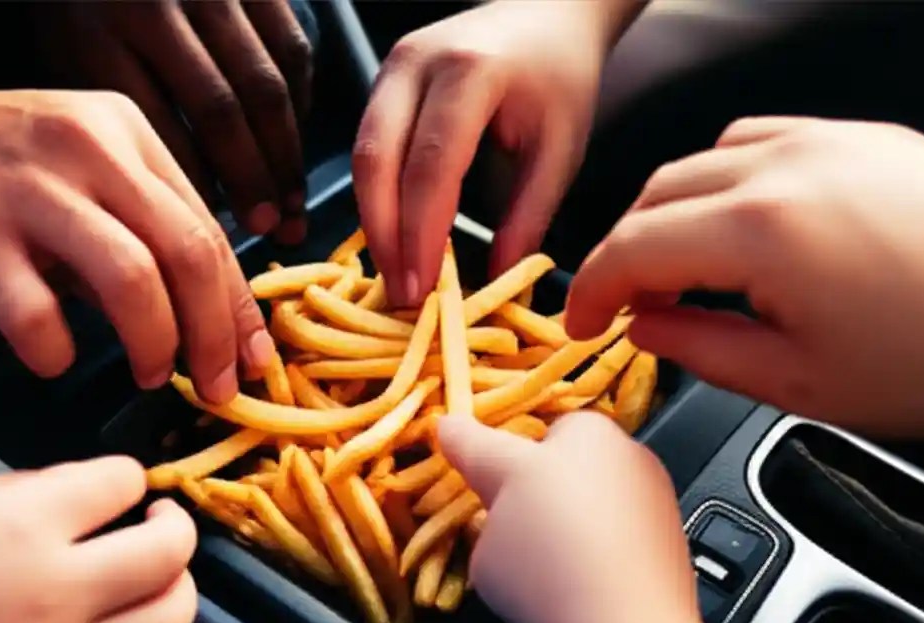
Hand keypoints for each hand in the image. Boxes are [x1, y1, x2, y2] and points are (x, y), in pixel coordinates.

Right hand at [0, 65, 272, 400]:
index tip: (253, 356)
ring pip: (134, 279)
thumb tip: (206, 308)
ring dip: (156, 344)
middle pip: (188, 252)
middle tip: (220, 385)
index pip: (207, 227)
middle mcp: (86, 150)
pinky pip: (39, 314)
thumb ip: (136, 226)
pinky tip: (54, 360)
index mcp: (123, 133)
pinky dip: (57, 352)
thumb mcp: (72, 171)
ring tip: (152, 375)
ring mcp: (29, 190)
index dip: (238, 304)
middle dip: (217, 334)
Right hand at [0, 457, 195, 622]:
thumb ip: (20, 489)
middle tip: (162, 521)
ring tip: (153, 579)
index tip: (118, 483)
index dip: (125, 475)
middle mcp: (55, 598)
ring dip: (173, 591)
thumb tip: (85, 490)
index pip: (119, 482)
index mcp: (21, 530)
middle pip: (169, 553)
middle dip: (177, 527)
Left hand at [43, 1, 311, 243]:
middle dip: (250, 181)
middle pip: (219, 110)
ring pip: (265, 86)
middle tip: (267, 230)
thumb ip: (99, 131)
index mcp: (95, 36)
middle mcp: (154, 5)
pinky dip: (299, 106)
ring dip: (285, 155)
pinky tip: (291, 146)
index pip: (154, 128)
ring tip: (292, 206)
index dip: (190, 190)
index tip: (206, 237)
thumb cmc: (81, 16)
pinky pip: (292, 50)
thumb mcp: (61, 65)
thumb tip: (154, 220)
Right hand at [354, 0, 625, 305]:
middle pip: (377, 160)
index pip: (432, 165)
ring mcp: (392, 66)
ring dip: (374, 221)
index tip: (422, 289)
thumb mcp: (560, 150)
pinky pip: (367, 146)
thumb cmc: (560, 78)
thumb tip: (496, 282)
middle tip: (400, 292)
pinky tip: (393, 236)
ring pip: (363, 156)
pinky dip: (376, 197)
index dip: (420, 233)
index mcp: (470, 72)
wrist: (548, 13)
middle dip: (385, 234)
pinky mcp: (383, 79)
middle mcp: (417, 62)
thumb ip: (528, 217)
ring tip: (395, 274)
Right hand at [437, 412, 694, 622]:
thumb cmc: (550, 546)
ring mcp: (653, 505)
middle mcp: (628, 457)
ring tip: (536, 569)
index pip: (531, 430)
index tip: (477, 483)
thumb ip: (470, 452)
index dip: (497, 458)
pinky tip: (573, 588)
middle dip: (532, 496)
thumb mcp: (490, 485)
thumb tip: (453, 431)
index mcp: (584, 429)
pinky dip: (595, 559)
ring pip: (587, 511)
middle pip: (560, 472)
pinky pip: (613, 546)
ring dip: (565, 529)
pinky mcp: (667, 551)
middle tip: (503, 530)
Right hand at [566, 118, 923, 435]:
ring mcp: (832, 140)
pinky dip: (730, 178)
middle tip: (630, 303)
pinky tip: (745, 222)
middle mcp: (788, 164)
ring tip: (684, 264)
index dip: (592, 290)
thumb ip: (701, 348)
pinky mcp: (870, 137)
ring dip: (674, 208)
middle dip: (628, 249)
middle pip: (659, 191)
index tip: (584, 321)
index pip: (633, 245)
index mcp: (762, 230)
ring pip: (707, 157)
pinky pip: (767, 139)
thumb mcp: (802, 382)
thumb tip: (646, 325)